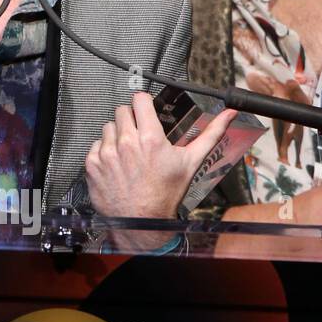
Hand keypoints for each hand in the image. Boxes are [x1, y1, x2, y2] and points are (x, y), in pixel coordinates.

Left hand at [85, 92, 237, 218]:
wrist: (142, 222)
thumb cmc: (166, 194)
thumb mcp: (191, 162)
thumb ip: (211, 134)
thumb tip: (229, 115)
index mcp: (150, 138)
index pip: (139, 99)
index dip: (144, 104)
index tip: (146, 111)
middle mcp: (126, 143)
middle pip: (122, 111)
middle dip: (131, 119)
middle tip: (139, 136)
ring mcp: (107, 154)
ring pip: (108, 127)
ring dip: (117, 135)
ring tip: (128, 152)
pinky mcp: (93, 165)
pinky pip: (96, 145)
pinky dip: (104, 151)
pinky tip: (117, 164)